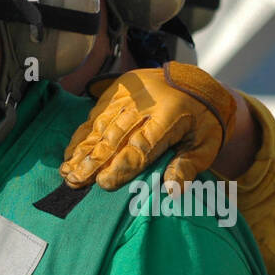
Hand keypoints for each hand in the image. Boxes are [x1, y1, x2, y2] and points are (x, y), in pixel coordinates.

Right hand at [61, 61, 237, 189]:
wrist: (198, 83)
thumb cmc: (203, 122)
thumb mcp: (206, 145)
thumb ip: (188, 167)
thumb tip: (172, 192)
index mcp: (171, 115)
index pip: (141, 144)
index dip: (121, 165)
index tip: (104, 183)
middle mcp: (146, 102)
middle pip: (114, 135)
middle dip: (93, 161)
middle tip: (75, 182)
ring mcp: (129, 94)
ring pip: (101, 125)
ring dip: (82, 150)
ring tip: (68, 172)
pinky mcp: (118, 90)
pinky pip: (96, 114)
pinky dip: (82, 134)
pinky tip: (70, 152)